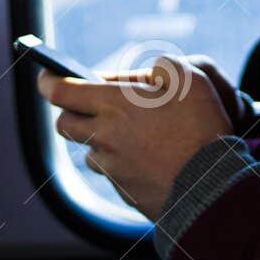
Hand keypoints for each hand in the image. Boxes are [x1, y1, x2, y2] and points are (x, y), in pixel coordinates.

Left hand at [38, 55, 232, 219]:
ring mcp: (112, 168)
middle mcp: (104, 137)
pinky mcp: (124, 192)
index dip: (48, 81)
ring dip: (102, 140)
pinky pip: (113, 174)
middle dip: (70, 111)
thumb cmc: (202, 130)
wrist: (212, 190)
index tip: (47, 76)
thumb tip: (152, 72)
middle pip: (64, 123)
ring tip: (135, 135)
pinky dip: (124, 164)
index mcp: (114, 104)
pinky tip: (151, 160)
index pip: (59, 91)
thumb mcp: (192, 80)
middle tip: (91, 105)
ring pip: (90, 151)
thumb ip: (164, 67)